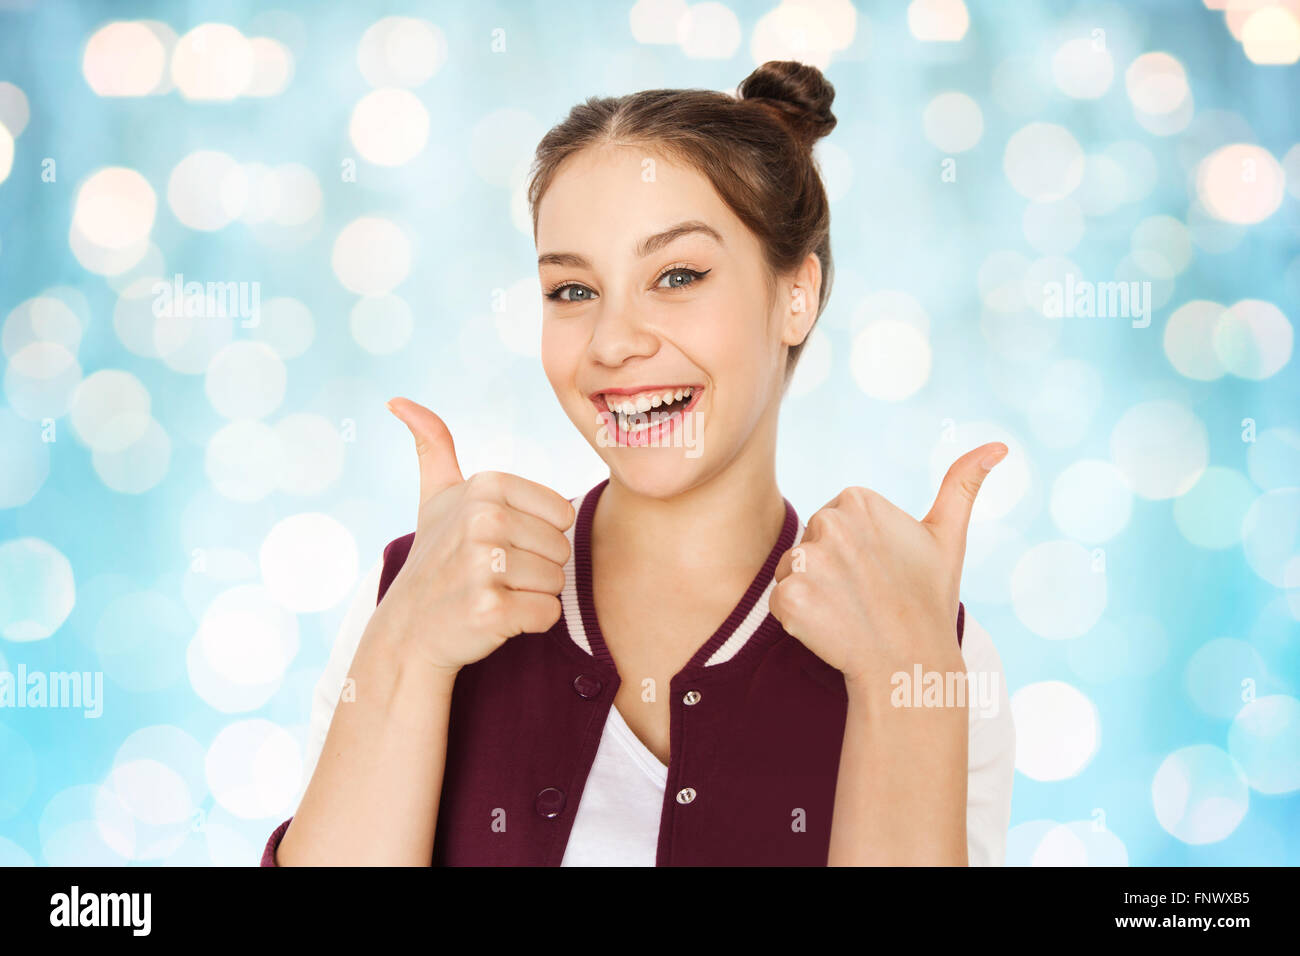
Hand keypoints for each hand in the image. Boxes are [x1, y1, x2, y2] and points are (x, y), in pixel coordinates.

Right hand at [378, 397, 574, 673]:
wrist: (409, 631)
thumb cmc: (436, 561)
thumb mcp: (435, 498)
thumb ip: (432, 446)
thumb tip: (398, 401)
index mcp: (485, 486)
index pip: (562, 513)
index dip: (537, 537)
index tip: (498, 546)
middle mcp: (483, 519)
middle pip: (562, 548)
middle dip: (536, 568)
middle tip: (493, 576)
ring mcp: (484, 564)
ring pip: (557, 582)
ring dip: (532, 595)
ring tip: (492, 593)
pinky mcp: (490, 609)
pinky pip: (548, 613)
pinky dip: (530, 622)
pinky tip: (495, 617)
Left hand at [769, 442, 1006, 692]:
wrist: (911, 664)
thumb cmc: (928, 601)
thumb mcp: (947, 537)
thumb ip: (962, 484)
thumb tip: (998, 445)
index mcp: (859, 499)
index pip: (833, 522)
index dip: (853, 553)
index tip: (878, 573)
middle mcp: (829, 521)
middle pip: (809, 545)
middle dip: (829, 570)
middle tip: (865, 595)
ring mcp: (807, 560)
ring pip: (791, 572)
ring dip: (812, 594)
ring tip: (848, 611)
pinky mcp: (789, 597)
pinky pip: (781, 603)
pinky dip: (799, 621)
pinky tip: (831, 629)